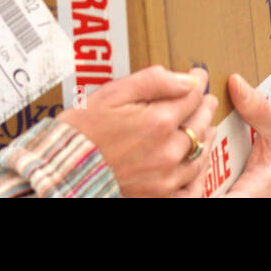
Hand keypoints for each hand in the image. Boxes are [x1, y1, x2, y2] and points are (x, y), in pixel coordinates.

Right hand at [58, 66, 217, 196]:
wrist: (64, 169)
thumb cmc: (83, 129)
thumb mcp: (113, 93)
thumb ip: (153, 81)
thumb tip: (187, 79)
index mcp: (158, 121)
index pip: (191, 96)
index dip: (197, 82)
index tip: (199, 75)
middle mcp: (168, 150)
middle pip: (199, 124)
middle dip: (204, 107)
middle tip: (205, 99)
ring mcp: (166, 176)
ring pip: (200, 153)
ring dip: (206, 136)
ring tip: (206, 126)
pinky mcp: (160, 195)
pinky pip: (192, 184)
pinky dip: (198, 169)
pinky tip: (197, 160)